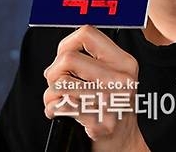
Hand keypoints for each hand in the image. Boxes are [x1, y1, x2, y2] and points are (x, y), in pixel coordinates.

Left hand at [43, 25, 149, 151]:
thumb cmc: (113, 106)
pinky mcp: (99, 122)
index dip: (66, 43)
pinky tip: (59, 112)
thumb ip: (93, 58)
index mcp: (124, 62)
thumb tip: (60, 51)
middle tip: (59, 83)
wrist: (124, 143)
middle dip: (53, 72)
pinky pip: (60, 105)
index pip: (87, 33)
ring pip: (60, 82)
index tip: (63, 57)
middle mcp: (122, 79)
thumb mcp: (114, 75)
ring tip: (59, 100)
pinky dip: (52, 108)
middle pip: (67, 58)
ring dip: (51, 93)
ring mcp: (111, 101)